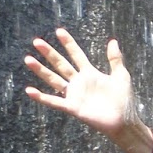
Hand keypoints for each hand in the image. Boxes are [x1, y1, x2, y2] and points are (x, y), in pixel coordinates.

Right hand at [24, 27, 152, 152]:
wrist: (124, 122)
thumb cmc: (124, 101)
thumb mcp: (121, 76)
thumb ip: (115, 59)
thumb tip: (113, 41)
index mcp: (90, 74)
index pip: (76, 55)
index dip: (68, 43)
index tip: (59, 31)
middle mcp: (79, 82)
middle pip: (61, 64)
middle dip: (49, 53)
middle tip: (37, 41)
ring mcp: (75, 95)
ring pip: (54, 80)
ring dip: (41, 70)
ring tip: (28, 59)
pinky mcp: (73, 108)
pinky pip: (54, 102)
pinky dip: (42, 97)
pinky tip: (29, 91)